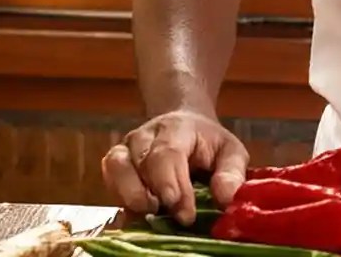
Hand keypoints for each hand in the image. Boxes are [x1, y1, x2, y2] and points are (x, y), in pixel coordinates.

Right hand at [101, 110, 248, 224]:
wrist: (184, 124)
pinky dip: (121, 199)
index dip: (173, 184)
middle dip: (153, 193)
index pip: (168, 153)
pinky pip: (109, 180)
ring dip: (130, 194)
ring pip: (116, 167)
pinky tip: (140, 213)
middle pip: (138, 161)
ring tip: (152, 212)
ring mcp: (126, 148)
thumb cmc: (208, 142)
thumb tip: (226, 197)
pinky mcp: (116, 164)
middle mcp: (145, 136)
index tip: (185, 213)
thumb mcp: (230, 151)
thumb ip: (231, 173)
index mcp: (176, 128)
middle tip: (171, 215)